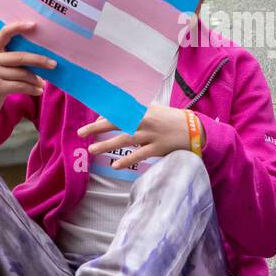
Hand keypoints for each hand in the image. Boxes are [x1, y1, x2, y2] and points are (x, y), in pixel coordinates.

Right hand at [0, 20, 55, 121]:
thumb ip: (12, 58)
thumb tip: (41, 56)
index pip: (5, 33)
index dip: (19, 27)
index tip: (34, 24)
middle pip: (20, 57)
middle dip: (39, 60)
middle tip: (53, 64)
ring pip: (23, 74)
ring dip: (36, 80)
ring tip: (42, 83)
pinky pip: (21, 86)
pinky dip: (32, 89)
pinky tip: (38, 91)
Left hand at [78, 104, 201, 168]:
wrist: (195, 129)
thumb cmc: (172, 120)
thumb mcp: (155, 110)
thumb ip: (138, 111)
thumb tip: (118, 112)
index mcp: (143, 110)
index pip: (119, 111)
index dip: (104, 118)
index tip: (92, 124)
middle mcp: (145, 120)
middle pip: (117, 122)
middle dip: (98, 127)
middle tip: (81, 132)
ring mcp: (151, 135)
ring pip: (125, 139)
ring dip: (107, 145)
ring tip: (92, 150)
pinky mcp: (158, 148)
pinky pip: (140, 154)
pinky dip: (127, 160)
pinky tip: (115, 165)